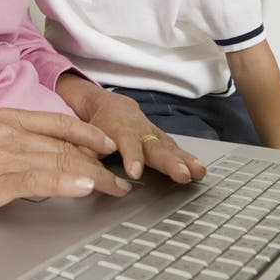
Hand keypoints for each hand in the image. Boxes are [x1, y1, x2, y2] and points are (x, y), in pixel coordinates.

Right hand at [0, 107, 131, 219]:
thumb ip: (27, 144)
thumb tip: (66, 156)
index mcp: (10, 117)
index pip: (61, 124)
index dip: (91, 135)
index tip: (111, 147)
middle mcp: (8, 130)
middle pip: (66, 146)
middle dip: (98, 164)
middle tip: (120, 179)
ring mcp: (1, 153)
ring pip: (59, 162)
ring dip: (93, 178)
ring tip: (114, 189)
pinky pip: (40, 180)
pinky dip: (67, 184)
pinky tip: (85, 188)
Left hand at [56, 74, 205, 183]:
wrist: (108, 105)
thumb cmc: (95, 125)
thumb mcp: (83, 136)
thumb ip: (83, 154)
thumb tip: (79, 173)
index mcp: (118, 130)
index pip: (126, 143)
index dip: (132, 157)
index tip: (135, 173)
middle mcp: (140, 131)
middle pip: (155, 147)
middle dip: (169, 162)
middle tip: (182, 174)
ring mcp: (153, 135)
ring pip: (169, 148)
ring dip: (184, 161)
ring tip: (198, 172)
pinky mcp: (162, 140)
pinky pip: (176, 150)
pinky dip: (188, 160)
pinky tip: (201, 170)